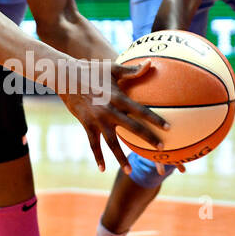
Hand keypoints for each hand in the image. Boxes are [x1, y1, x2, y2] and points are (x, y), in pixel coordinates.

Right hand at [57, 58, 167, 172]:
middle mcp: (110, 111)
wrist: (66, 76)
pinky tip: (102, 169)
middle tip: (161, 149)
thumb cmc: (91, 69)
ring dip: (121, 158)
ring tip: (130, 171)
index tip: (168, 128)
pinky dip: (98, 157)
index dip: (155, 120)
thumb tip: (151, 64)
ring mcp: (97, 120)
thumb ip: (132, 71)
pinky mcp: (86, 125)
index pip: (141, 111)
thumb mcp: (112, 68)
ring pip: (112, 143)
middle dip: (148, 139)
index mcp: (118, 98)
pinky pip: (93, 144)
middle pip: (133, 129)